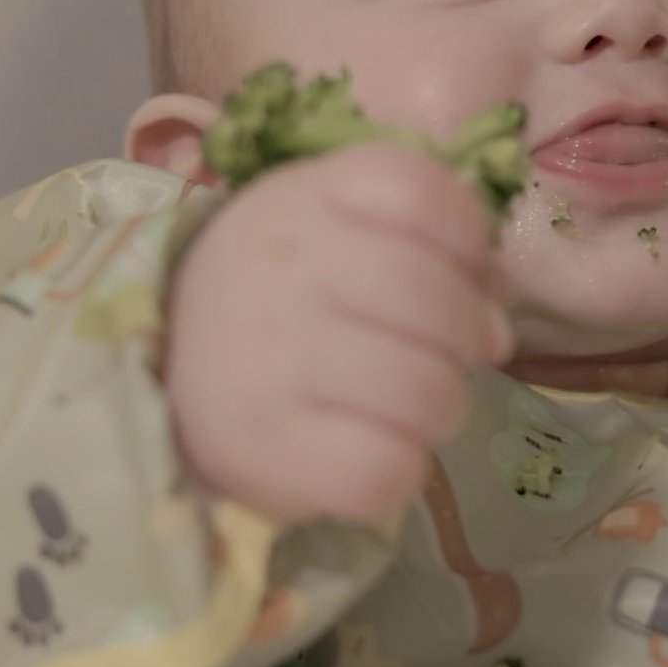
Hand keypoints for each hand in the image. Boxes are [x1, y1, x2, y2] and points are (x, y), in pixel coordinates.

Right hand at [164, 144, 513, 524]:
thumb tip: (497, 329)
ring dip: (440, 407)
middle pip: (437, 302)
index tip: (454, 263)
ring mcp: (269, 361)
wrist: (170, 358)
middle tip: (438, 352)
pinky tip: (373, 447)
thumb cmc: (291, 285)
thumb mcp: (351, 228)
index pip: (424, 195)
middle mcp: (284, 268)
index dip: (467, 237)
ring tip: (407, 403)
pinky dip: (402, 468)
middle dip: (464, 338)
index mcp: (311, 195)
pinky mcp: (264, 449)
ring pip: (426, 393)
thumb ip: (441, 251)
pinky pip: (388, 471)